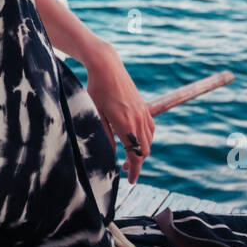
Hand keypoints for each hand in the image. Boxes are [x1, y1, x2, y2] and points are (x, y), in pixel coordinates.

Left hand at [83, 42, 153, 182]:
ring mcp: (143, 112)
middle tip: (125, 168)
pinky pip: (150, 128)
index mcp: (125, 124)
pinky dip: (146, 138)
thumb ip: (105, 135)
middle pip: (145, 150)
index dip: (135, 171)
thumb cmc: (96, 89)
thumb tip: (112, 154)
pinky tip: (136, 138)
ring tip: (129, 155)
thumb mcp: (95, 113)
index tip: (132, 181)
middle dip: (137, 163)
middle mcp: (138, 119)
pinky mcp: (143, 106)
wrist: (106, 65)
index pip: (136, 155)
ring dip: (142, 150)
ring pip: (149, 140)